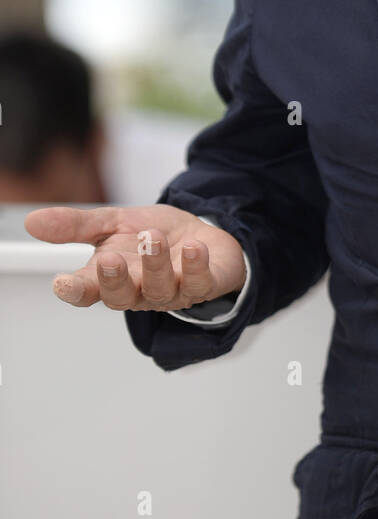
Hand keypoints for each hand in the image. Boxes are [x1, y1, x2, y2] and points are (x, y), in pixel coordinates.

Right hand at [24, 205, 246, 312]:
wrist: (202, 233)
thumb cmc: (155, 235)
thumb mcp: (114, 223)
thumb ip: (77, 225)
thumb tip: (32, 222)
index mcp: (112, 278)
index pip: (87, 291)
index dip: (75, 290)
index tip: (62, 282)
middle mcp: (139, 290)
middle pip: (122, 296)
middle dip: (114, 280)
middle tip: (110, 259)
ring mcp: (172, 291)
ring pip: (160, 288)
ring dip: (155, 264)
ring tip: (152, 237)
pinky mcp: (204, 284)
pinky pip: (199, 282)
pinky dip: (196, 266)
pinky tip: (194, 247)